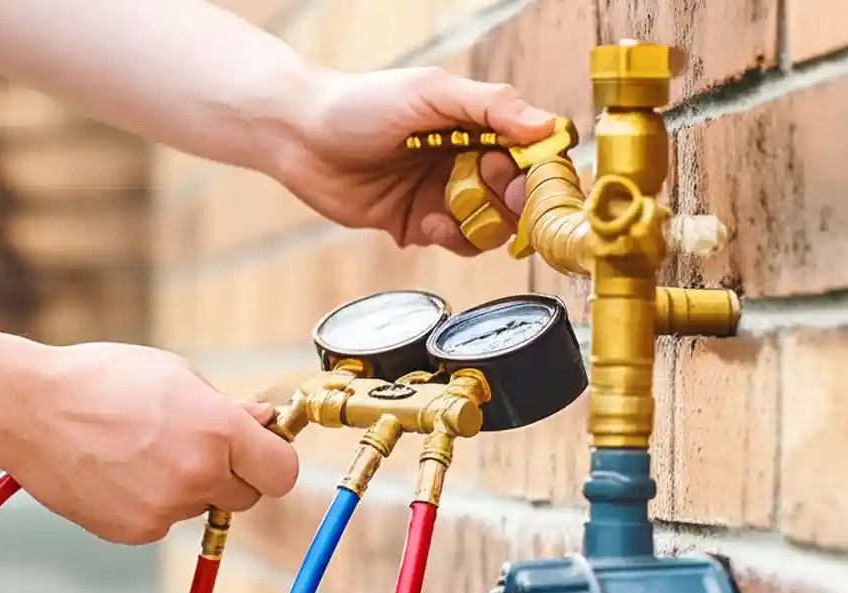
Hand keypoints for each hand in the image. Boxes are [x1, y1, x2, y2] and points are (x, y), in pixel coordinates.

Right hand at [0, 342, 298, 544]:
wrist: (29, 410)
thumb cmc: (101, 380)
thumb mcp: (175, 375)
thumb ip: (226, 408)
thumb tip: (264, 423)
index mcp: (217, 432)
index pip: (282, 473)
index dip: (274, 463)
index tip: (264, 455)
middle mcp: (197, 475)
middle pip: (246, 497)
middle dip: (231, 475)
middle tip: (194, 445)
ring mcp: (166, 509)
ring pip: (200, 506)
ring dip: (185, 485)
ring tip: (140, 448)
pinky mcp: (135, 530)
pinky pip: (163, 520)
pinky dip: (151, 501)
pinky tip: (119, 470)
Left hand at [272, 67, 557, 255]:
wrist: (301, 136)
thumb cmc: (361, 103)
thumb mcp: (430, 92)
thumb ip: (491, 105)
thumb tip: (547, 127)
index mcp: (476, 124)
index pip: (531, 152)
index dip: (541, 170)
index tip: (536, 179)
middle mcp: (465, 160)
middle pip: (518, 196)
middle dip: (513, 199)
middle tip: (491, 187)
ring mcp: (442, 194)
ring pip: (491, 226)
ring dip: (483, 223)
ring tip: (455, 207)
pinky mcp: (417, 224)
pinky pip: (455, 244)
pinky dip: (452, 238)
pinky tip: (429, 222)